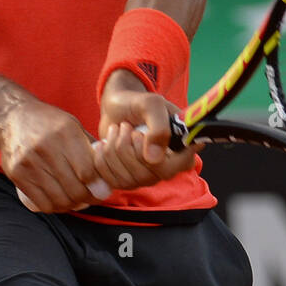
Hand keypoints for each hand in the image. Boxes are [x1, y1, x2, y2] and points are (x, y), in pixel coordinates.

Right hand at [0, 95, 109, 212]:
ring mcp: (30, 162)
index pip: (87, 171)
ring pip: (58, 198)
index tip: (102, 191)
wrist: (11, 117)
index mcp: (65, 133)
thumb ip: (89, 146)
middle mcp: (47, 147)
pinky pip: (40, 201)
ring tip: (77, 202)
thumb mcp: (72, 125)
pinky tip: (60, 203)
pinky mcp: (17, 173)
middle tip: (92, 199)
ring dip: (71, 205)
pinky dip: (54, 207)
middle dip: (87, 199)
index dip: (97, 187)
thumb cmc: (48, 122)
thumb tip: (108, 171)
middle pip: (74, 188)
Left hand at [93, 70, 201, 189]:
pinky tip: (106, 143)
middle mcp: (168, 168)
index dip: (160, 153)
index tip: (140, 134)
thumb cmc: (137, 104)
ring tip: (118, 131)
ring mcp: (147, 178)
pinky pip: (110, 179)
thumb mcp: (151, 105)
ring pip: (127, 178)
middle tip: (126, 127)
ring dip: (114, 147)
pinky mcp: (126, 182)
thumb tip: (154, 160)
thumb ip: (159, 128)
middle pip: (147, 173)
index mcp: (183, 147)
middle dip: (128, 145)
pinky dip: (102, 157)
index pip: (181, 164)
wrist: (115, 108)